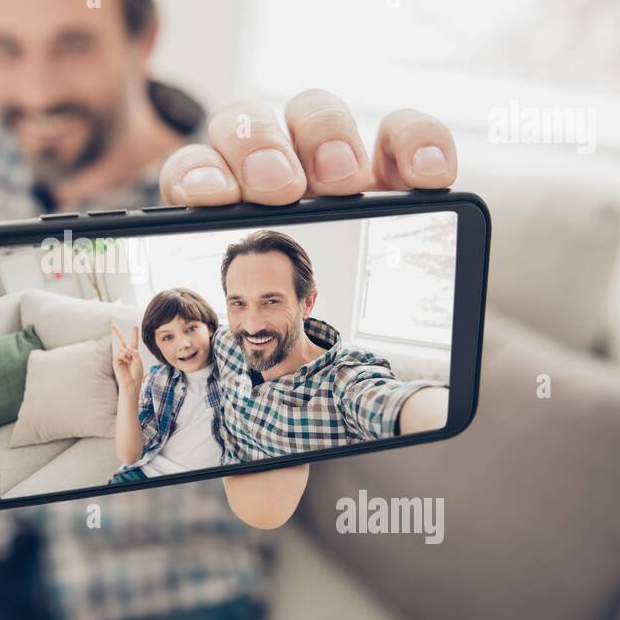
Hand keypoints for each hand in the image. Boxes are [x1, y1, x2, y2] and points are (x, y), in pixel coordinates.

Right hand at [111, 323, 144, 393]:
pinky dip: (124, 356)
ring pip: (123, 349)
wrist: (131, 383)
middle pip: (121, 341)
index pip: (134, 342)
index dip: (134, 334)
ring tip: (129, 362)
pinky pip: (120, 353)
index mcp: (134, 354)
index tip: (135, 326)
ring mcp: (120, 357)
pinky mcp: (116, 361)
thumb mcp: (139, 361)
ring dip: (128, 354)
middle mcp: (126, 354)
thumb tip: (125, 348)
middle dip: (117, 333)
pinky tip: (125, 362)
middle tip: (112, 325)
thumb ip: (134, 353)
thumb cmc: (136, 374)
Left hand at [158, 89, 457, 529]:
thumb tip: (260, 505)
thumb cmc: (300, 367)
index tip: (212, 201)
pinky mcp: (398, 165)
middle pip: (244, 129)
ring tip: (342, 179)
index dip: (197, 177)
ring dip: (322, 136)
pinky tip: (426, 171)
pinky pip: (402, 133)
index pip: (193, 179)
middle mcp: (268, 185)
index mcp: (221, 232)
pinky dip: (413, 140)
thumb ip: (263, 446)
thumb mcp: (279, 410)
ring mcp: (331, 167)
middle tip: (279, 191)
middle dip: (257, 150)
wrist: (350, 341)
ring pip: (310, 114)